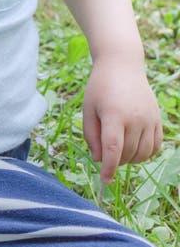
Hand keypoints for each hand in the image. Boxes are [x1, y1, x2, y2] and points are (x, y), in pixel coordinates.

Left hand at [83, 55, 162, 183]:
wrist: (122, 66)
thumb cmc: (100, 87)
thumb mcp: (88, 108)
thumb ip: (91, 135)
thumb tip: (98, 160)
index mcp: (114, 114)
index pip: (113, 149)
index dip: (109, 168)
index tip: (105, 180)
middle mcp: (135, 118)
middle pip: (127, 154)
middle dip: (115, 160)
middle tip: (105, 150)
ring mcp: (149, 119)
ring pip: (142, 154)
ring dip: (130, 159)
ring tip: (118, 147)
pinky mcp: (157, 120)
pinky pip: (155, 147)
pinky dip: (145, 153)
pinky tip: (134, 147)